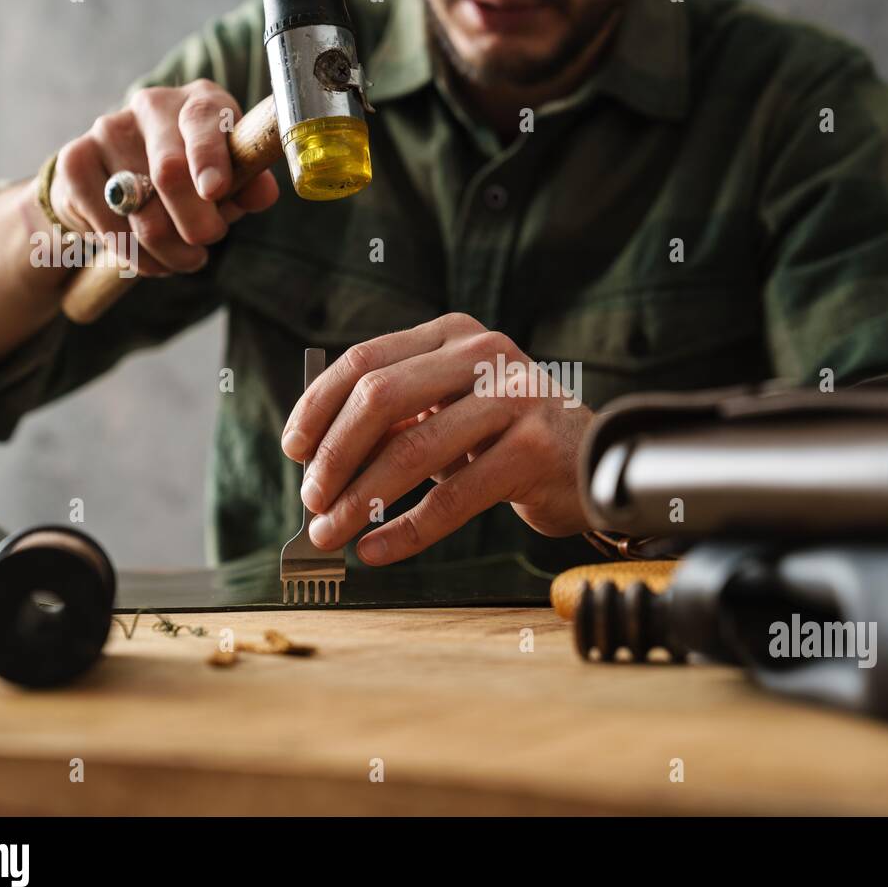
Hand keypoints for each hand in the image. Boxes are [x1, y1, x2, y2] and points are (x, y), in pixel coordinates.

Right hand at [46, 80, 278, 276]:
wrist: (124, 178)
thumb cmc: (195, 178)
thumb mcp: (229, 180)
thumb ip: (248, 186)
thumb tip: (264, 193)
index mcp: (200, 102)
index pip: (204, 120)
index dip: (210, 157)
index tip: (214, 191)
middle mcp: (152, 105)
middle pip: (170, 173)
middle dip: (196, 225)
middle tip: (204, 244)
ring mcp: (107, 130)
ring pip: (142, 215)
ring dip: (170, 253)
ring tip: (182, 259)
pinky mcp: (74, 161)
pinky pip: (110, 229)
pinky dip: (136, 257)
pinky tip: (148, 255)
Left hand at [281, 313, 593, 564]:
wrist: (594, 463)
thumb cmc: (507, 439)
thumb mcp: (449, 414)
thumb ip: (395, 421)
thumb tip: (315, 459)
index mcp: (452, 337)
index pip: (365, 361)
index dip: (318, 407)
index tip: (293, 450)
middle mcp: (484, 355)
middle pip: (380, 399)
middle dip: (334, 456)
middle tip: (311, 500)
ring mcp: (514, 398)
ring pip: (414, 450)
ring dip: (360, 499)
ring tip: (331, 533)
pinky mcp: (534, 450)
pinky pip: (453, 497)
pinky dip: (405, 531)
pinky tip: (376, 549)